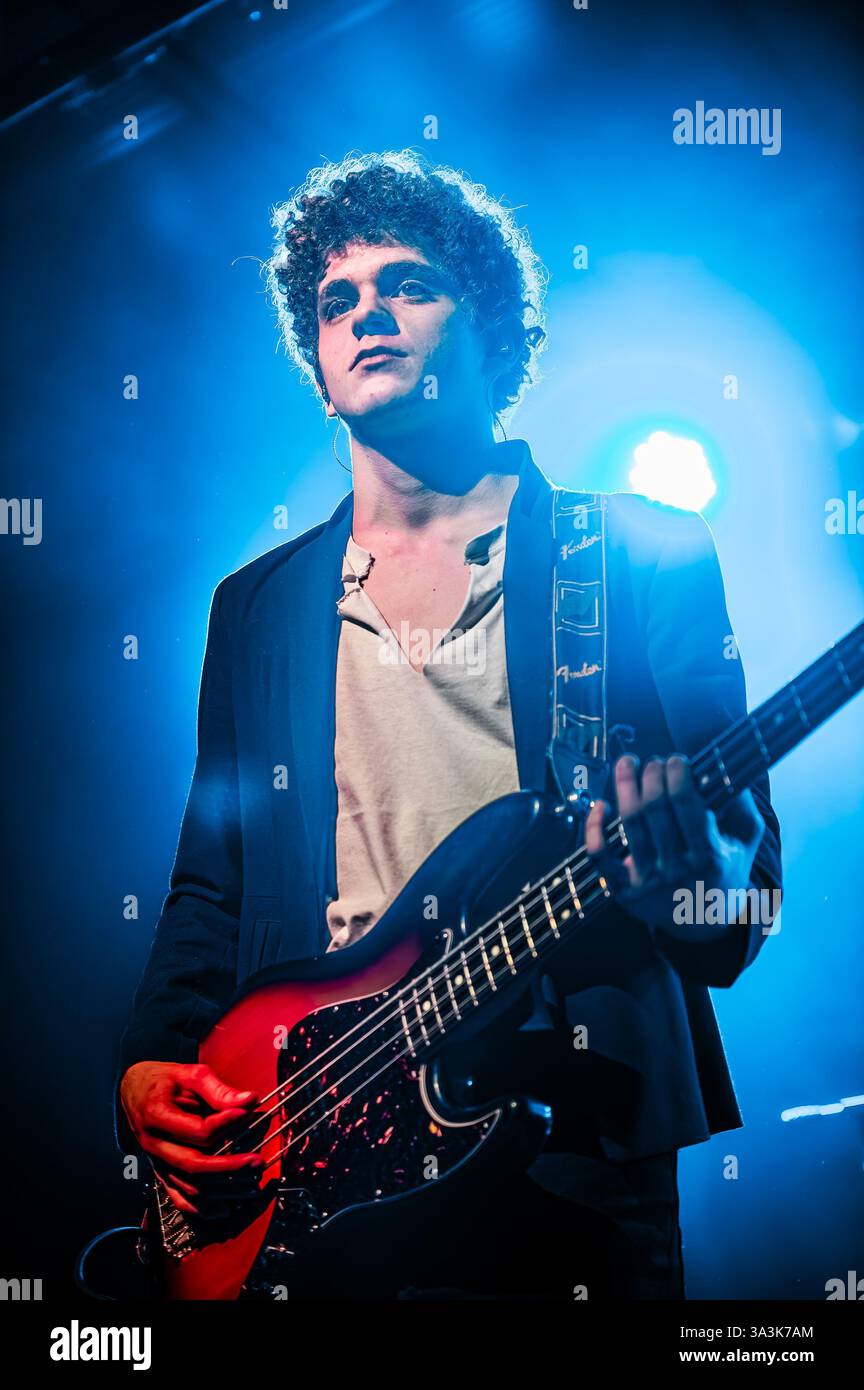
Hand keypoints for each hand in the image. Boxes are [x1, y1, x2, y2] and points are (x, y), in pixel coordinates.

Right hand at [119, 1061, 263, 1217]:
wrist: (133, 1090)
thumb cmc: (162, 1081)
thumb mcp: (189, 1074)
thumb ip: (218, 1090)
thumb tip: (248, 1101)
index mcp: (158, 1115)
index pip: (199, 1130)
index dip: (226, 1124)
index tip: (247, 1114)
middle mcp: (155, 1144)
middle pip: (195, 1165)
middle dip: (230, 1167)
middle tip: (257, 1161)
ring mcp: (157, 1161)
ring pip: (190, 1186)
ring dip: (222, 1190)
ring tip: (250, 1185)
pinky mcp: (160, 1171)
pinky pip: (178, 1197)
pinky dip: (201, 1208)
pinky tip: (224, 1208)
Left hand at [584, 754, 764, 930]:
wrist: (705, 922)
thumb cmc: (725, 869)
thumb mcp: (745, 840)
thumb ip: (742, 804)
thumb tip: (725, 768)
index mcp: (710, 857)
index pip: (686, 805)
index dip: (677, 775)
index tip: (676, 760)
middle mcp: (677, 870)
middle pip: (655, 809)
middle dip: (652, 775)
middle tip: (655, 762)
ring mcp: (648, 881)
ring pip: (630, 823)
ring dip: (625, 785)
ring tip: (628, 763)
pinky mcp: (624, 889)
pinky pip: (600, 857)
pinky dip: (594, 828)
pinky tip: (601, 805)